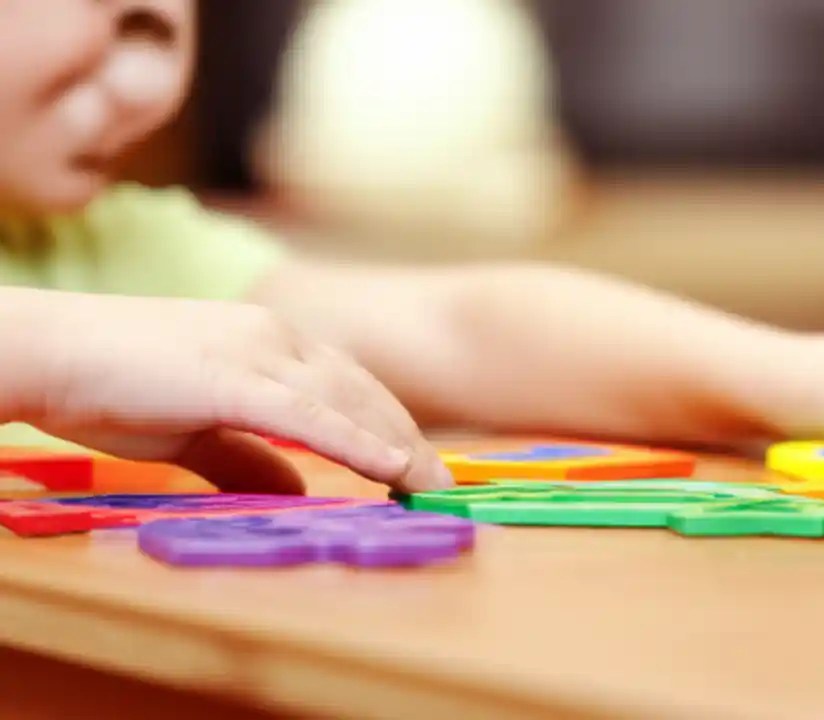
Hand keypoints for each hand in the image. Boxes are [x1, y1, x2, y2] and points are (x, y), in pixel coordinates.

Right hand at [2, 288, 449, 493]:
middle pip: (366, 393)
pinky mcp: (232, 379)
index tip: (421, 466)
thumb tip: (296, 488)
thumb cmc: (114, 386)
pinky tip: (394, 466)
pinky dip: (357, 441)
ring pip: (351, 403)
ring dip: (400, 447)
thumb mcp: (196, 430)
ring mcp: (257, 353)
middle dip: (410, 441)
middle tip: (443, 485)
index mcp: (271, 343)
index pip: (352, 387)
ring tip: (435, 486)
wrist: (48, 350)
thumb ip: (248, 457)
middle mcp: (277, 339)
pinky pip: (310, 416)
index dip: (392, 426)